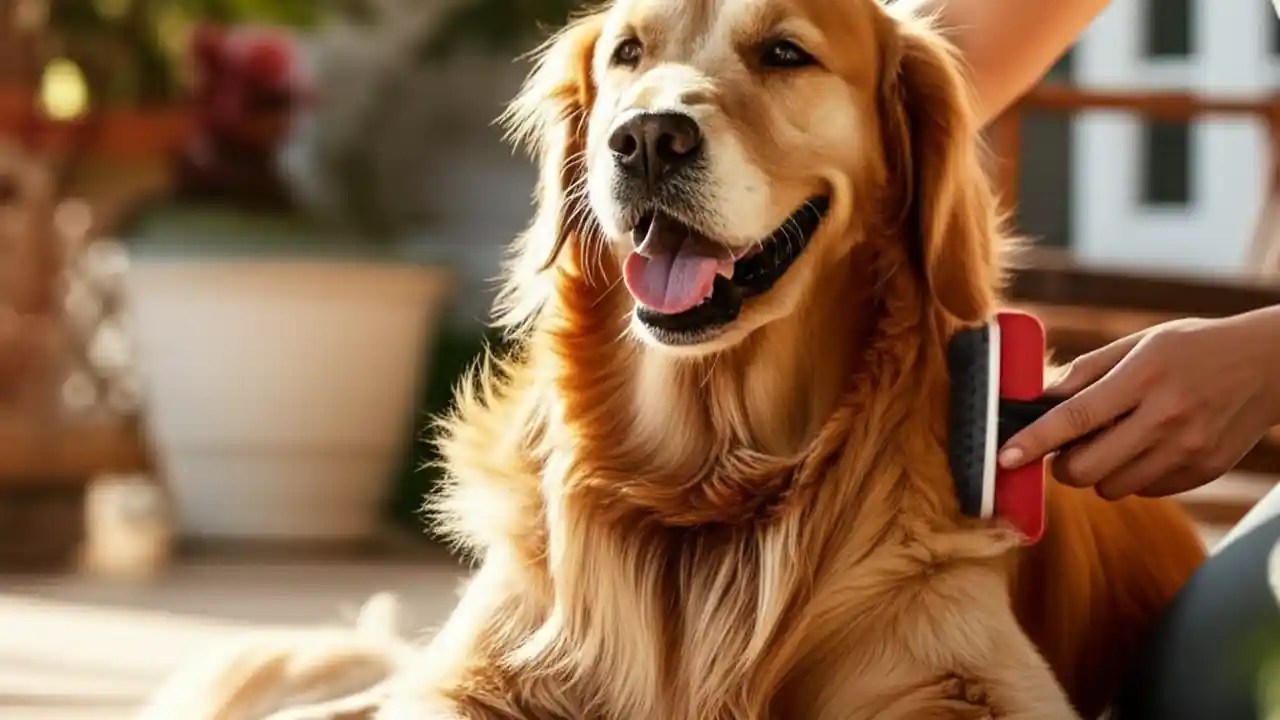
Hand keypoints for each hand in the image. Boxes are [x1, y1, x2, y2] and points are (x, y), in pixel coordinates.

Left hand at [998, 307, 1279, 499]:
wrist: (1270, 365)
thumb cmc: (1193, 348)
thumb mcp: (1139, 344)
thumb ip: (1086, 372)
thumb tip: (1038, 400)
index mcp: (1143, 377)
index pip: (1076, 417)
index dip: (1035, 440)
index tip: (1004, 456)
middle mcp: (1166, 418)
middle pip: (1087, 469)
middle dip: (1062, 466)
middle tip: (1065, 450)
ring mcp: (1188, 450)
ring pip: (1112, 488)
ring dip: (1098, 474)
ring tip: (1115, 442)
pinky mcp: (1203, 472)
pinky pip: (1144, 491)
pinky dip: (1132, 478)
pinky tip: (1146, 449)